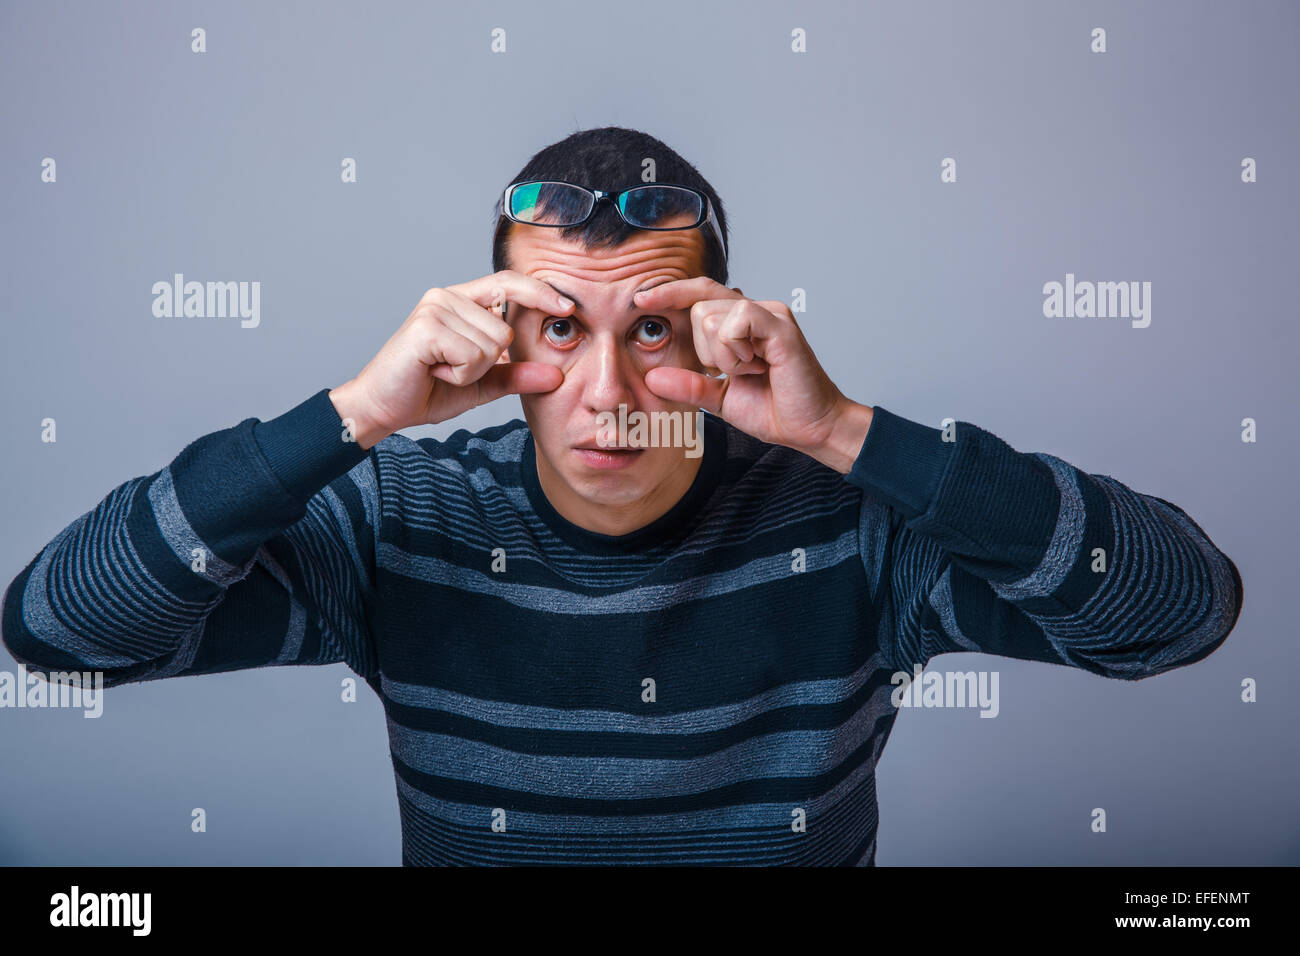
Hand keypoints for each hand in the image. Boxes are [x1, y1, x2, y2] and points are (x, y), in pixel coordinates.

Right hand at [329, 271, 573, 447]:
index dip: (539, 292)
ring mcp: (436, 308)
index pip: (508, 284)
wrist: (382, 408)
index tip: (567, 306)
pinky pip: (474, 356)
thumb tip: (557, 376)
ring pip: (493, 345)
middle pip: (507, 330)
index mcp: (461, 301)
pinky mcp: (427, 327)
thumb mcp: (481, 384)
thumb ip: (516, 375)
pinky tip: (434, 372)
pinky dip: (460, 376)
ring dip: (471, 372)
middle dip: (487, 363)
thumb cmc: (427, 391)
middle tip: (452, 368)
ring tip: (441, 370)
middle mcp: (447, 296)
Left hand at [634, 278, 868, 465]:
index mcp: (741, 322)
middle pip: (699, 308)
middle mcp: (756, 309)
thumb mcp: (719, 399)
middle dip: (705, 350)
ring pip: (711, 316)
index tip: (639, 299)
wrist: (809, 428)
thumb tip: (652, 378)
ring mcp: (769, 314)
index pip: (699, 294)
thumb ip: (689, 386)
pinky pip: (736, 322)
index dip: (671, 292)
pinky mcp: (780, 325)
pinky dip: (736, 350)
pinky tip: (758, 366)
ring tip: (752, 370)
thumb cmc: (773, 409)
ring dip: (722, 355)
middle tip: (737, 372)